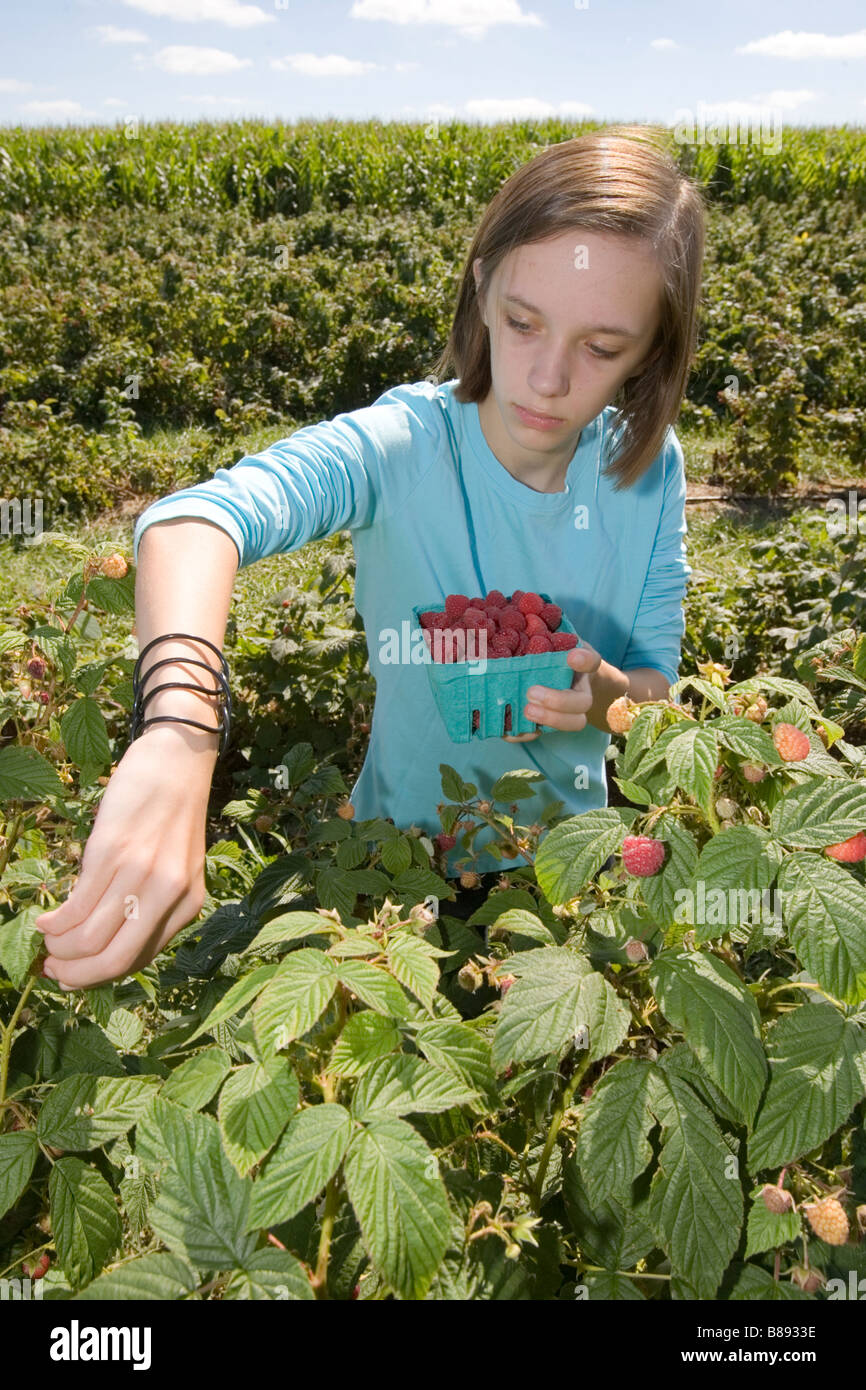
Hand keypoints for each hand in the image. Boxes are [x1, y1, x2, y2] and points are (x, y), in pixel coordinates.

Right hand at [32, 730, 212, 989]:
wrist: (178, 760)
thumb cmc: (172, 815)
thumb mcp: (173, 868)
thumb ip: (147, 905)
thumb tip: (98, 942)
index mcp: (187, 905)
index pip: (138, 960)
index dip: (98, 975)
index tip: (71, 976)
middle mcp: (169, 895)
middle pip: (115, 959)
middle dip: (75, 973)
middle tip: (51, 969)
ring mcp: (141, 874)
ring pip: (90, 937)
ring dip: (59, 947)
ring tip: (45, 939)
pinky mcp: (113, 851)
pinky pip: (77, 904)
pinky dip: (54, 921)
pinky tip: (44, 921)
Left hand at [502, 642, 601, 741]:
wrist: (552, 678)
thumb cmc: (551, 654)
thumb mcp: (553, 639)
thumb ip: (547, 632)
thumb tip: (523, 614)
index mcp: (582, 666)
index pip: (591, 661)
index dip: (584, 660)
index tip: (571, 656)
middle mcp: (580, 690)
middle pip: (583, 703)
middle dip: (559, 700)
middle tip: (532, 692)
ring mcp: (568, 710)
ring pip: (573, 723)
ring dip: (549, 719)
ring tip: (526, 711)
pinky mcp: (548, 723)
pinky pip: (543, 734)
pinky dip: (524, 734)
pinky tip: (506, 730)